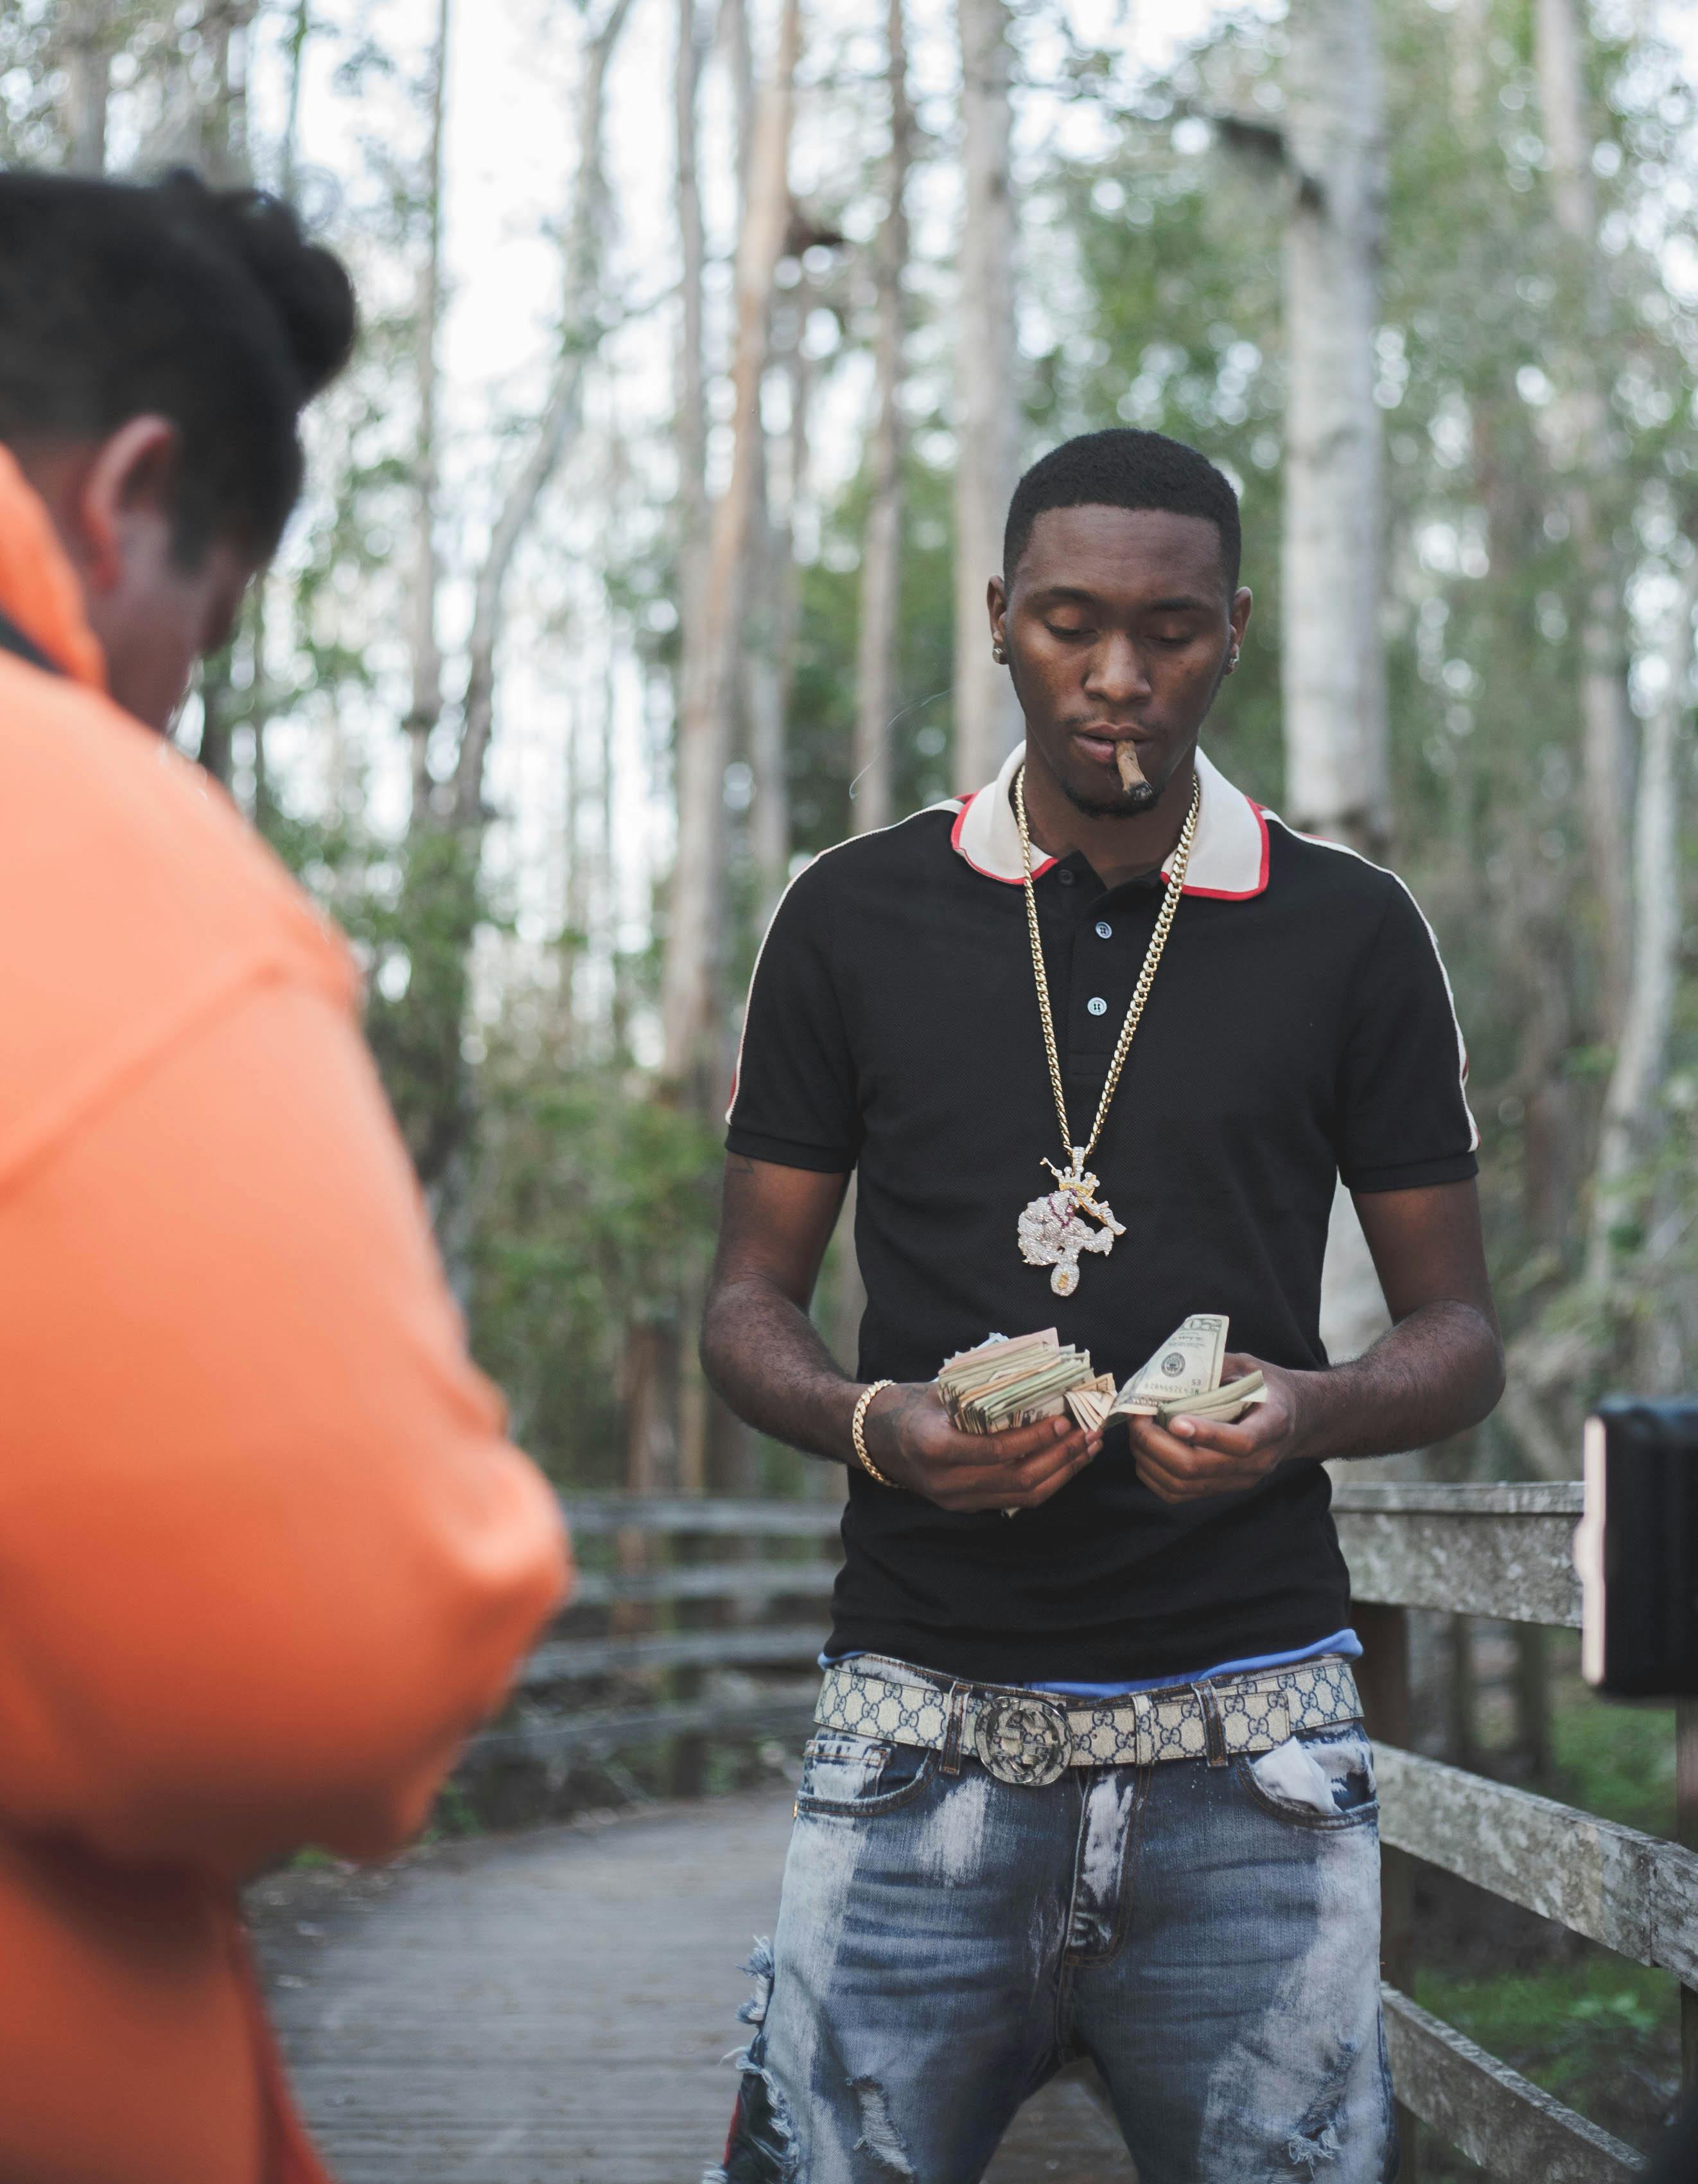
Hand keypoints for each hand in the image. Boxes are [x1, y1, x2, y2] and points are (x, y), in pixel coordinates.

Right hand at [862, 1382, 1101, 1513]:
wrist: (872, 1438)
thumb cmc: (908, 1404)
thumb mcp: (941, 1392)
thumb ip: (982, 1394)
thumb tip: (1038, 1378)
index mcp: (935, 1448)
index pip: (996, 1451)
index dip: (1034, 1438)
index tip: (1063, 1420)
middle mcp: (947, 1482)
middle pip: (1018, 1479)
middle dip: (1061, 1457)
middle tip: (1088, 1433)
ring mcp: (957, 1500)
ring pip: (1023, 1495)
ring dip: (1062, 1472)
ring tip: (1087, 1448)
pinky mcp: (965, 1506)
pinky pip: (1015, 1499)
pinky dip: (1046, 1480)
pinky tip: (1065, 1461)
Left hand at [1125, 1351, 1306, 1505]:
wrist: (1296, 1419)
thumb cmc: (1268, 1388)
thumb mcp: (1251, 1366)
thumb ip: (1218, 1365)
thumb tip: (1170, 1367)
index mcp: (1273, 1425)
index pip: (1241, 1442)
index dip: (1206, 1434)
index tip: (1173, 1419)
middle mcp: (1258, 1461)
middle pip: (1199, 1468)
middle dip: (1156, 1443)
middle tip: (1137, 1416)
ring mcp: (1239, 1480)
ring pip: (1183, 1485)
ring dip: (1148, 1458)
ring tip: (1137, 1429)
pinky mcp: (1222, 1488)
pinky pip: (1178, 1493)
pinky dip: (1152, 1474)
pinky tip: (1144, 1449)